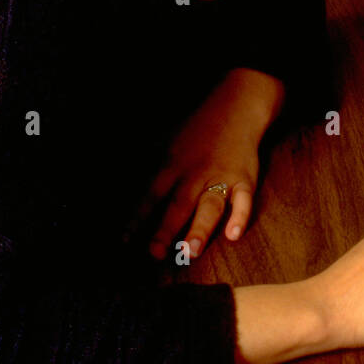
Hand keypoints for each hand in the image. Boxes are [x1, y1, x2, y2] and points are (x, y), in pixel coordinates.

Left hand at [142, 69, 281, 259]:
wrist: (235, 109)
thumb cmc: (198, 130)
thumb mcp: (167, 142)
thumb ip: (151, 165)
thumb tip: (119, 176)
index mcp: (173, 166)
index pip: (151, 195)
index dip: (137, 218)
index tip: (124, 242)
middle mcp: (195, 174)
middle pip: (179, 204)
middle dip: (166, 230)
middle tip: (155, 254)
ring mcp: (221, 178)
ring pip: (209, 206)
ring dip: (199, 229)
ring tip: (191, 251)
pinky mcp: (245, 180)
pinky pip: (244, 201)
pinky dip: (240, 217)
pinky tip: (233, 235)